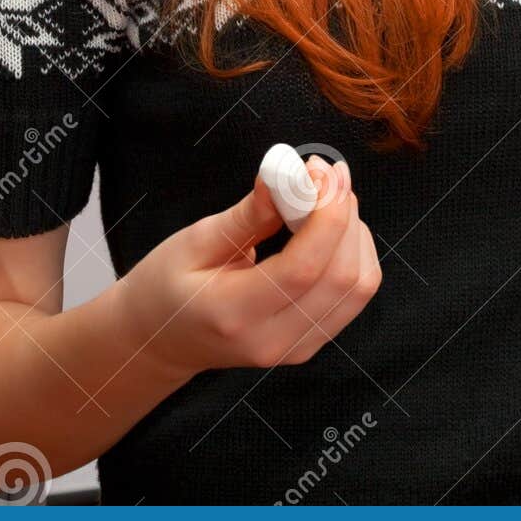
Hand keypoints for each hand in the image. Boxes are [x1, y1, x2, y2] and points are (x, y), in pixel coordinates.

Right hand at [113, 156, 381, 384]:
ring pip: (359, 287)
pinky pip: (353, 295)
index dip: (326, 214)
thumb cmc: (167, 285)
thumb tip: (288, 177)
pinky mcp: (310, 342)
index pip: (303, 269)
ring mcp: (296, 348)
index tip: (323, 172)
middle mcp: (273, 340)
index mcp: (234, 314)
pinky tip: (329, 226)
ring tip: (326, 196)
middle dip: (344, 214)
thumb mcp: (196, 240)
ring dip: (354, 231)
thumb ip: (248, 214)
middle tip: (324, 173)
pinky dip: (353, 252)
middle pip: (342, 278)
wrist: (161, 340)